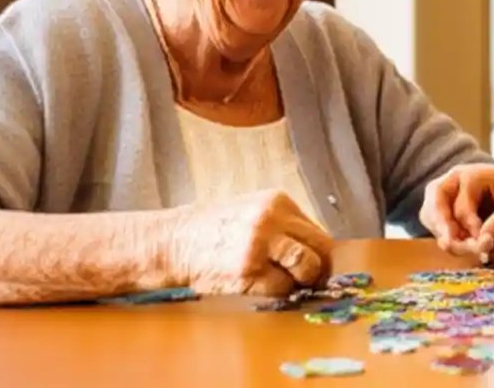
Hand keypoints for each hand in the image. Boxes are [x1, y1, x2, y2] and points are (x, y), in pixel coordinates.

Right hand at [167, 190, 332, 295]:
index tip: (314, 265)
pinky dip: (277, 293)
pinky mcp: (249, 269)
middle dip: (319, 268)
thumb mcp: (251, 211)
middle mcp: (273, 218)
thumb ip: (282, 225)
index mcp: (277, 201)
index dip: (319, 252)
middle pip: (321, 247)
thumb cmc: (210, 230)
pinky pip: (282, 288)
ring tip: (286, 283)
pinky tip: (259, 286)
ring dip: (302, 281)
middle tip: (309, 281)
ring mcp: (262, 243)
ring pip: (307, 267)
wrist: (172, 241)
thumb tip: (314, 250)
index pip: (316, 229)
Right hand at [419, 163, 493, 256]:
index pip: (460, 210)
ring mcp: (448, 194)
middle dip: (445, 233)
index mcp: (469, 175)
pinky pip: (438, 224)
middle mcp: (453, 182)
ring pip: (431, 218)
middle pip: (433, 209)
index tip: (485, 247)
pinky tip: (464, 247)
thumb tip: (482, 246)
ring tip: (465, 250)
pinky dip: (447, 237)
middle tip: (461, 251)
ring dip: (444, 237)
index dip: (472, 231)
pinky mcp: (450, 207)